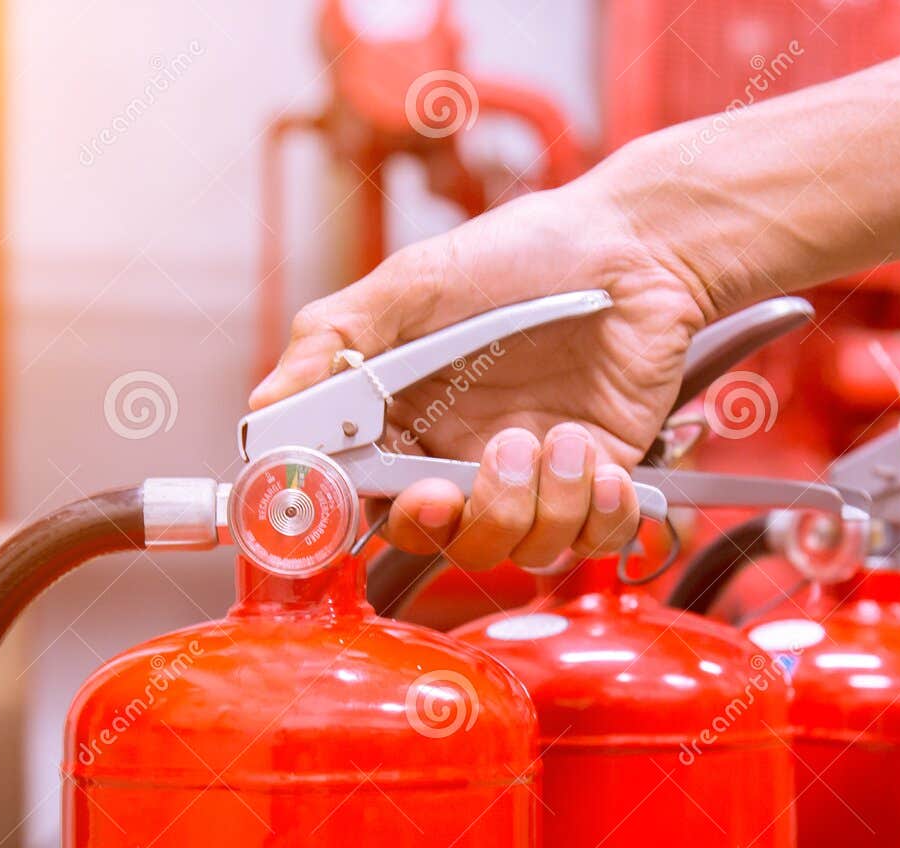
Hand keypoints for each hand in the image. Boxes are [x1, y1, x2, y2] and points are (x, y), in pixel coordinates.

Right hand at [250, 178, 709, 569]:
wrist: (637, 246)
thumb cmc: (527, 252)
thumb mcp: (414, 282)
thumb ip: (335, 344)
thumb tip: (262, 408)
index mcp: (409, 417)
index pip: (373, 499)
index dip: (387, 516)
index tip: (412, 496)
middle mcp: (466, 453)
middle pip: (448, 541)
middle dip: (468, 520)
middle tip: (480, 470)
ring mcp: (533, 472)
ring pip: (522, 549)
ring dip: (541, 506)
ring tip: (561, 440)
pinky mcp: (598, 478)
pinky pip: (593, 537)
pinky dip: (599, 512)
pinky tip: (599, 462)